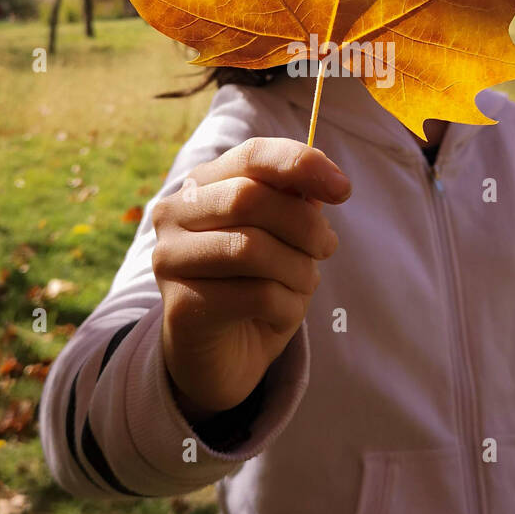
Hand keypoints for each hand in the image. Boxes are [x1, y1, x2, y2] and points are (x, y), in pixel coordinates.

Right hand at [151, 137, 349, 419]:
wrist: (222, 357)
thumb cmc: (255, 286)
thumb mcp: (284, 239)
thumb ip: (297, 204)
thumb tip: (324, 182)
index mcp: (202, 185)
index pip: (251, 156)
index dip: (301, 165)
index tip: (343, 190)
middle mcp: (174, 214)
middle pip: (250, 199)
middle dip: (304, 224)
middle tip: (327, 247)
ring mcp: (170, 259)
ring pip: (251, 248)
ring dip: (298, 269)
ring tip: (306, 283)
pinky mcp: (180, 305)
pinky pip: (254, 294)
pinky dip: (287, 305)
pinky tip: (283, 312)